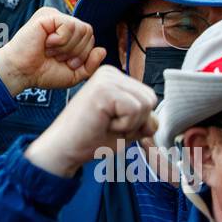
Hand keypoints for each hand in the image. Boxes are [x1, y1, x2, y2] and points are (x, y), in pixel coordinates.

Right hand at [0, 6, 105, 95]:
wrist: (21, 73)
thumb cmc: (42, 73)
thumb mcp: (74, 74)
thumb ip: (91, 65)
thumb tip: (102, 50)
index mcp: (68, 32)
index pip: (90, 37)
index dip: (83, 54)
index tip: (65, 62)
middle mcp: (62, 21)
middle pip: (88, 31)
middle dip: (76, 51)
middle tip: (57, 57)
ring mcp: (54, 16)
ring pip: (81, 28)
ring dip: (67, 47)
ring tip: (50, 50)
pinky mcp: (47, 15)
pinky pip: (69, 25)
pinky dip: (60, 40)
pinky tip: (46, 43)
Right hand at [24, 66, 157, 177]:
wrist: (64, 149)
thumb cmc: (90, 139)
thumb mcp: (126, 127)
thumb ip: (144, 119)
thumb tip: (156, 120)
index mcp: (114, 78)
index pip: (149, 97)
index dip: (138, 120)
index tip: (112, 124)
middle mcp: (110, 72)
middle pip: (150, 99)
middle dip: (136, 122)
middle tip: (109, 126)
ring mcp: (106, 78)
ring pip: (145, 104)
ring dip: (130, 124)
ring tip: (106, 124)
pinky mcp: (104, 89)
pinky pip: (135, 110)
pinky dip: (124, 125)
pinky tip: (103, 123)